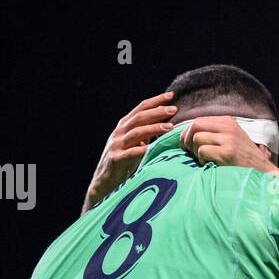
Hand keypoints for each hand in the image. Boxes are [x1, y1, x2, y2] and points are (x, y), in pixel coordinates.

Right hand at [85, 92, 176, 208]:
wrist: (104, 182)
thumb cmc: (124, 163)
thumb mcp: (135, 144)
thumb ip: (146, 134)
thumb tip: (168, 124)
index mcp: (124, 126)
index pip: (140, 108)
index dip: (155, 101)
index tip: (171, 95)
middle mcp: (119, 133)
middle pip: (139, 117)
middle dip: (157, 112)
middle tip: (173, 109)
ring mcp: (116, 145)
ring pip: (136, 132)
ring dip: (153, 128)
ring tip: (170, 127)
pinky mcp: (116, 159)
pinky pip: (131, 153)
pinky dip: (144, 149)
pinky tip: (155, 148)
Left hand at [179, 116, 276, 172]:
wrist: (261, 171)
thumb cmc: (243, 158)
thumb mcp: (232, 137)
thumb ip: (215, 132)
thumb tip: (188, 133)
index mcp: (228, 121)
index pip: (199, 120)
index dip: (188, 132)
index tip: (187, 144)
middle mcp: (228, 127)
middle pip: (195, 126)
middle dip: (187, 139)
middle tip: (189, 151)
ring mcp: (228, 139)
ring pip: (197, 138)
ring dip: (195, 151)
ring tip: (203, 159)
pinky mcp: (227, 152)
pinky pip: (203, 151)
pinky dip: (201, 159)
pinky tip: (208, 164)